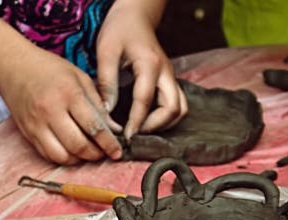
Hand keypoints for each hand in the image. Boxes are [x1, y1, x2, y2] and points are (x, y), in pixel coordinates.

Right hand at [0, 48, 122, 164]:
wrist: (13, 68)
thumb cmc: (50, 69)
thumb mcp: (80, 78)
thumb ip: (98, 104)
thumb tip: (114, 129)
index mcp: (68, 94)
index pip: (94, 126)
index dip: (109, 143)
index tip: (117, 151)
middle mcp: (51, 111)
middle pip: (78, 145)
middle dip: (95, 154)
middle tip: (103, 152)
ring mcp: (37, 124)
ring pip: (62, 156)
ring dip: (79, 159)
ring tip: (87, 152)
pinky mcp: (28, 133)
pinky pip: (48, 155)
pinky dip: (63, 158)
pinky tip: (71, 151)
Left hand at [96, 0, 187, 140]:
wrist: (136, 16)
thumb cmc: (120, 30)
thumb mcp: (106, 51)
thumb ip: (107, 82)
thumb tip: (107, 112)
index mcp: (150, 64)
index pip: (146, 100)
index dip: (136, 122)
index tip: (125, 136)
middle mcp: (166, 72)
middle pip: (174, 109)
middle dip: (155, 126)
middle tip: (134, 132)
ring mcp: (171, 77)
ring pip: (180, 109)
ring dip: (164, 123)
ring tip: (141, 128)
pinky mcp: (169, 81)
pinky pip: (177, 104)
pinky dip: (165, 117)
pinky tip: (146, 120)